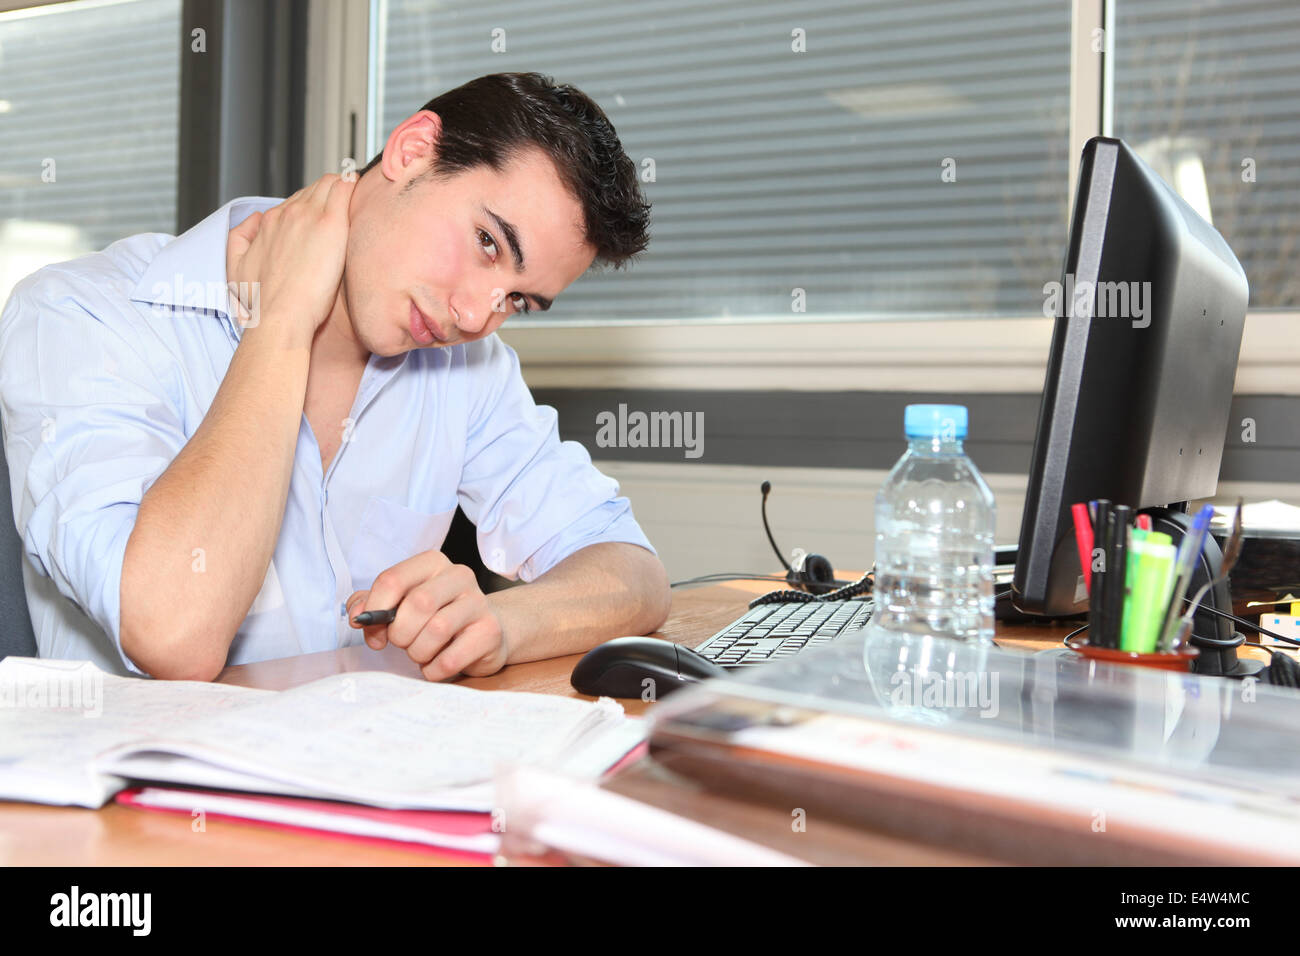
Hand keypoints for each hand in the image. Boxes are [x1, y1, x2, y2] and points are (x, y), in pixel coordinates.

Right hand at [226, 173, 354, 343]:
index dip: (314, 206)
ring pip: (330, 183)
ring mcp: (309, 216)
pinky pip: (345, 189)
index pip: (298, 201)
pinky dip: (353, 185)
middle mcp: (288, 214)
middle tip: (347, 204)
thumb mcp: (235, 268)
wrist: (281, 315)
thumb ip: (240, 238)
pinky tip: (361, 188)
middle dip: (331, 194)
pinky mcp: (330, 223)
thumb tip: (254, 220)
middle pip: (315, 189)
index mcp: (270, 222)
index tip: (326, 215)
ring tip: (357, 195)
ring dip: (343, 188)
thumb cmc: (264, 302)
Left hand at [346, 550, 509, 680]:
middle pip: (417, 604)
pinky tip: (435, 666)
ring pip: (436, 631)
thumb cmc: (435, 617)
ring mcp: (479, 603)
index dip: (374, 609)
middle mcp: (459, 576)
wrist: (483, 633)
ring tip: (420, 653)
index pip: (393, 579)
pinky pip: (450, 659)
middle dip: (400, 633)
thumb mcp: (402, 604)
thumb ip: (372, 604)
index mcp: (432, 563)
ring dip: (418, 652)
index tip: (371, 629)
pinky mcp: (490, 632)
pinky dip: (433, 670)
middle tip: (401, 643)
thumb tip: (358, 615)